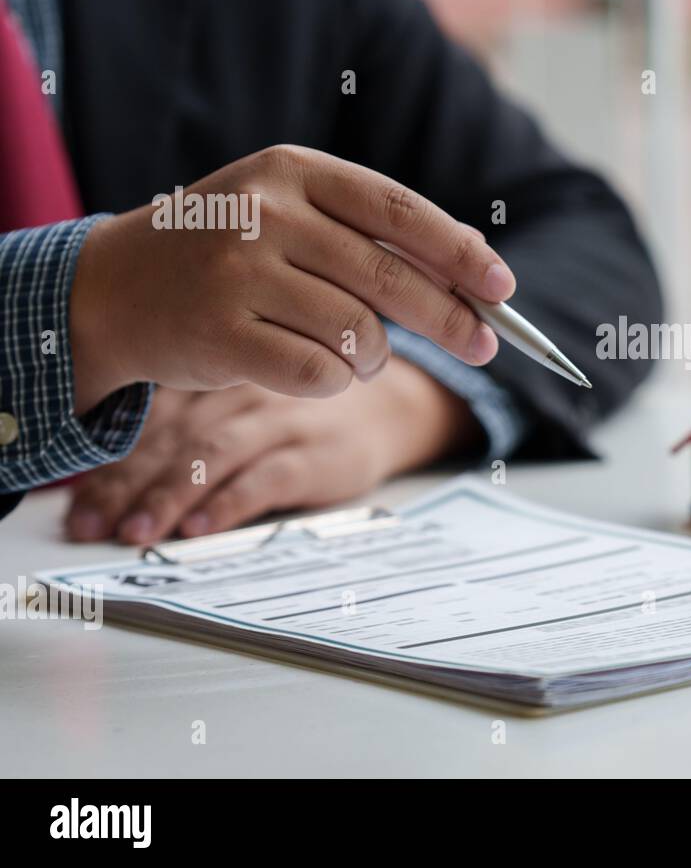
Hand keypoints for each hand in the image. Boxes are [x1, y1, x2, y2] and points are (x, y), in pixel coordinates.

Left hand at [64, 358, 478, 544]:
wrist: (394, 402)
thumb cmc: (306, 406)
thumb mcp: (245, 397)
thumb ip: (191, 420)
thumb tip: (112, 480)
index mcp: (217, 379)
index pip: (150, 424)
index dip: (108, 469)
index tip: (75, 513)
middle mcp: (243, 392)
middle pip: (173, 442)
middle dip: (126, 489)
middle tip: (90, 529)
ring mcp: (284, 420)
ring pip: (213, 456)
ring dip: (170, 496)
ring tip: (137, 533)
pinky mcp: (320, 452)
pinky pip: (269, 476)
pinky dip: (232, 501)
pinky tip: (203, 526)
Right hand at [69, 145, 513, 412]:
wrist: (114, 288)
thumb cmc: (227, 251)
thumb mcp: (291, 214)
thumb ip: (373, 233)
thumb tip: (476, 264)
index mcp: (292, 171)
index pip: (398, 211)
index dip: (459, 251)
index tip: (502, 286)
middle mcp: (264, 213)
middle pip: (389, 276)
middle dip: (450, 317)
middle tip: (483, 345)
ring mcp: (237, 273)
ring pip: (358, 332)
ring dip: (376, 356)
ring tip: (360, 353)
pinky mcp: (219, 334)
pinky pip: (319, 373)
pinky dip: (336, 381)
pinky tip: (321, 370)